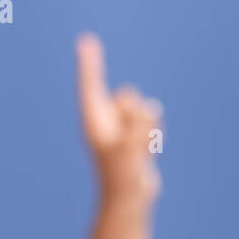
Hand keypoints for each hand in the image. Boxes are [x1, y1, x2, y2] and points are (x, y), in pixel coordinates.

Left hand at [76, 33, 161, 208]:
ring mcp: (121, 127)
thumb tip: (149, 108)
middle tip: (131, 139)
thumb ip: (139, 128)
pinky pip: (152, 121)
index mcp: (94, 122)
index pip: (90, 86)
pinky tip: (147, 152)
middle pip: (127, 96)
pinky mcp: (135, 134)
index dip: (90, 63)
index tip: (86, 40)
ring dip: (148, 126)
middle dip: (135, 111)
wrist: (129, 198)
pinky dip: (153, 135)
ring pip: (143, 108)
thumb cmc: (123, 176)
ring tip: (141, 150)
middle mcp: (105, 121)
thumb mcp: (131, 151)